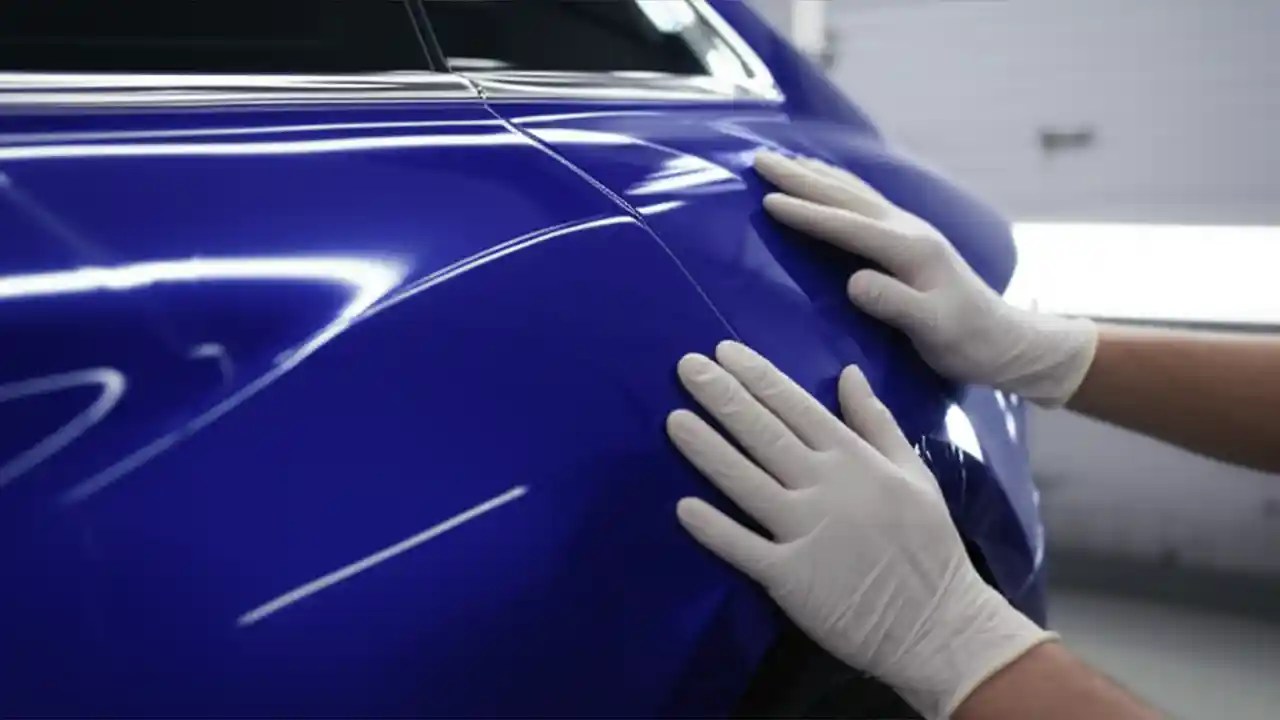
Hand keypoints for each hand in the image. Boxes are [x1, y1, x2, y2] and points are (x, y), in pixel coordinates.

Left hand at [668, 341, 1054, 718]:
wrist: (940, 625)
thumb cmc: (927, 546)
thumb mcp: (914, 472)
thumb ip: (876, 422)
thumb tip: (847, 372)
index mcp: (855, 459)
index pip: (796, 407)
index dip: (757, 377)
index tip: (723, 352)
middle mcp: (826, 486)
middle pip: (763, 433)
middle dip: (722, 396)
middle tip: (685, 365)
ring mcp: (805, 531)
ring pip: (745, 481)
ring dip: (707, 449)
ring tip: (673, 419)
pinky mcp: (790, 576)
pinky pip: (743, 547)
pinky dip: (713, 528)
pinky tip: (683, 506)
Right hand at [753, 151, 1096, 405]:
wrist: (1005, 339)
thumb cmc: (967, 341)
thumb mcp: (934, 329)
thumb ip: (895, 304)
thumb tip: (853, 282)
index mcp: (909, 250)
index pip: (847, 226)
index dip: (806, 212)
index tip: (766, 199)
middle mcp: (907, 229)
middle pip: (845, 196)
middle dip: (799, 177)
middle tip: (757, 158)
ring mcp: (909, 229)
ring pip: (853, 192)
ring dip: (814, 174)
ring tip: (782, 160)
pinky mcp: (908, 238)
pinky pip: (863, 200)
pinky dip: (837, 184)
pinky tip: (826, 178)